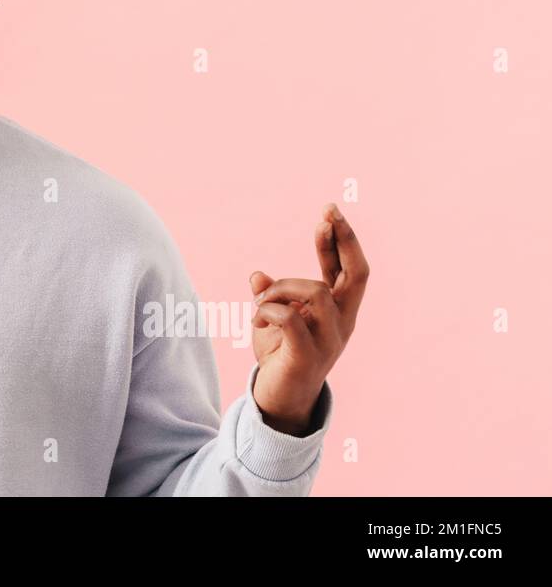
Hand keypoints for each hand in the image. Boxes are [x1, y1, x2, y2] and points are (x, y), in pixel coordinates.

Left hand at [248, 203, 369, 434]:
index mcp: (338, 311)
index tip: (328, 212)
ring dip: (280, 288)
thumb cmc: (279, 356)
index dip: (340, 240)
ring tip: (259, 303)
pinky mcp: (308, 355)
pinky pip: (292, 319)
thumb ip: (272, 296)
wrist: (279, 400)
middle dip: (344, 240)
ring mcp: (329, 340)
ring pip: (314, 291)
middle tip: (328, 215)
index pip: (347, 269)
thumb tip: (257, 274)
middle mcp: (342, 323)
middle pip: (357, 275)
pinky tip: (256, 318)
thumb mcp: (272, 320)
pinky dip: (270, 310)